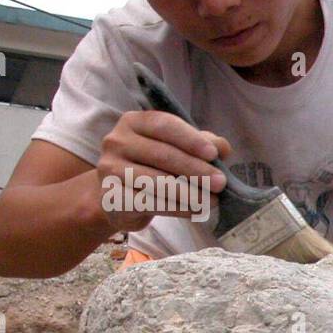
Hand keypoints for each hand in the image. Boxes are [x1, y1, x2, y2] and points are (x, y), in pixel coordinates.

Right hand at [94, 111, 232, 232]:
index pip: (164, 125)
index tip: (213, 154)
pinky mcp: (111, 196)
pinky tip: (196, 211)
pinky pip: (149, 203)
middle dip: (196, 170)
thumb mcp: (178, 149)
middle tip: (220, 183)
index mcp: (134, 122)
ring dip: (189, 193)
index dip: (190, 139)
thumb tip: (223, 147)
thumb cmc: (155, 166)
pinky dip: (177, 208)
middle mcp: (116, 141)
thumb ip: (201, 143)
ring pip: (156, 181)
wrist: (121, 197)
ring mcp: (110, 169)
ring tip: (212, 201)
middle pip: (162, 154)